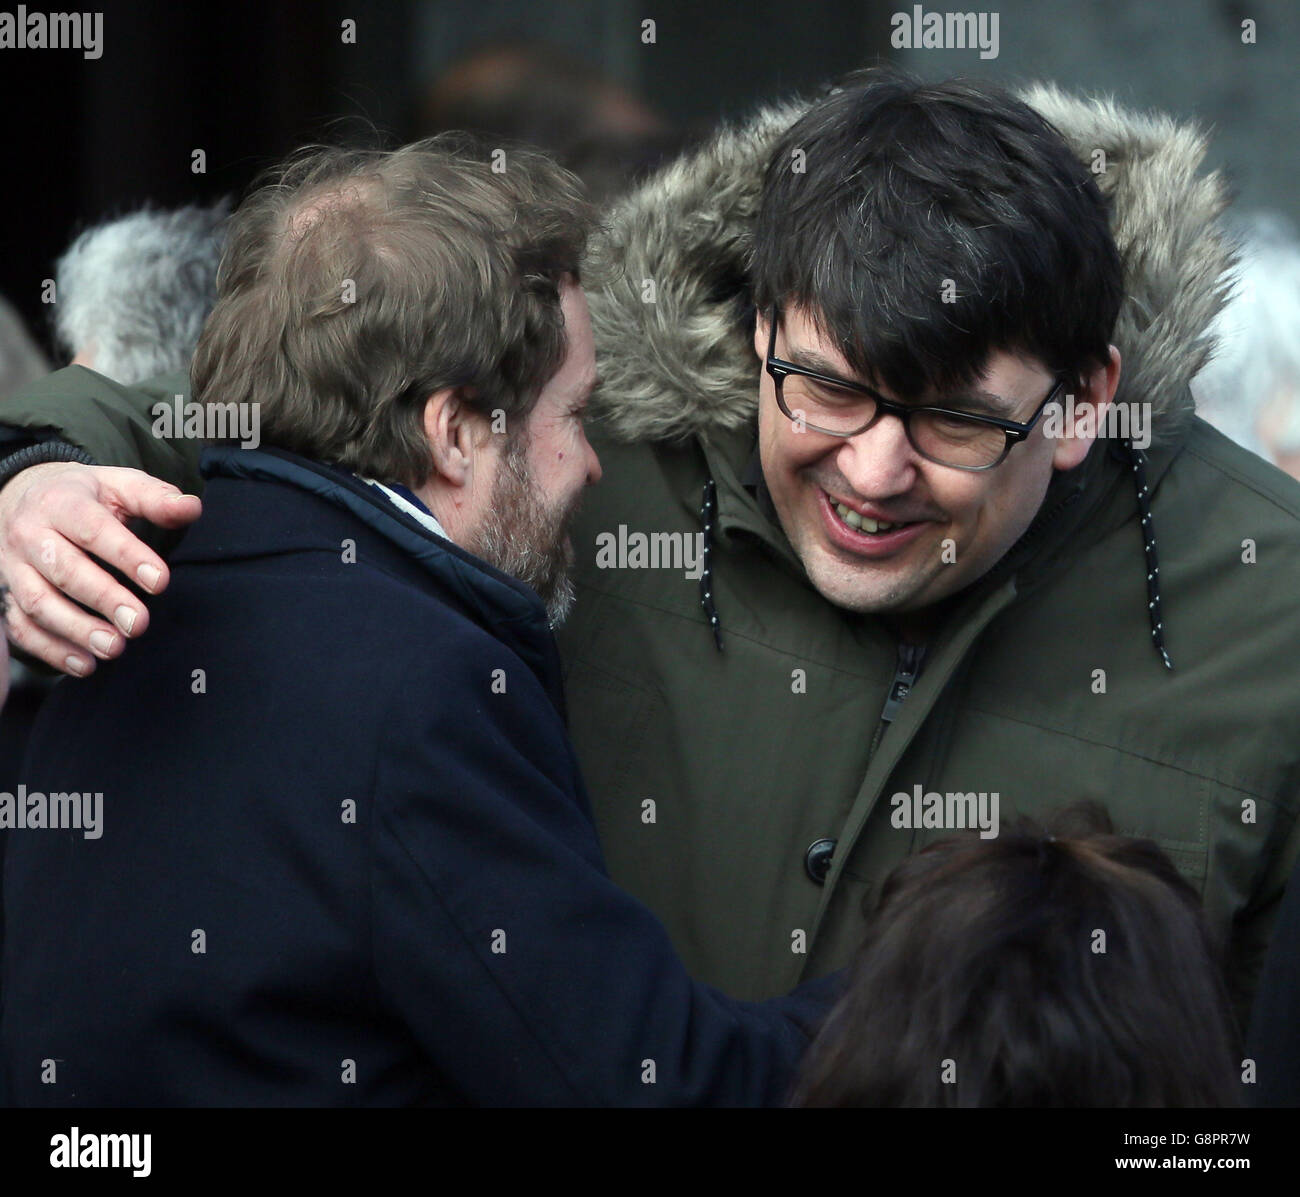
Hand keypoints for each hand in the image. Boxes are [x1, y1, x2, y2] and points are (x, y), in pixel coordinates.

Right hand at [0, 462, 201, 674]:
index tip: (161, 582)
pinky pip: (21, 627)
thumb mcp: (118, 485)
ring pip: (38, 602)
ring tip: (115, 648)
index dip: (128, 556)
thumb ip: (155, 498)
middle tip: (140, 624)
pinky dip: (51, 650)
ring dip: (76, 629)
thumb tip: (192, 508)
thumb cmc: (83, 497)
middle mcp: (30, 534)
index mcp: (61, 502)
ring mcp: (14, 567)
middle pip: (64, 570)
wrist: (22, 498)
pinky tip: (85, 665)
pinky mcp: (7, 595)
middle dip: (104, 599)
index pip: (94, 530)